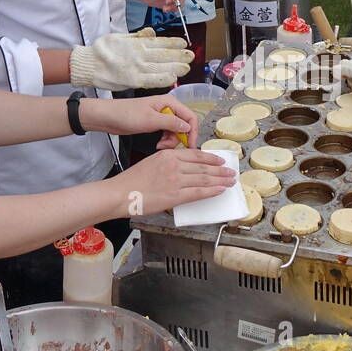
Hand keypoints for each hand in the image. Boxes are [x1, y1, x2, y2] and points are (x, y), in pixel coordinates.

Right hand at [69, 30, 192, 90]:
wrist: (88, 64)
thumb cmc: (102, 51)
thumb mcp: (120, 37)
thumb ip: (138, 36)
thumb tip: (151, 32)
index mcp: (137, 43)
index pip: (160, 43)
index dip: (173, 43)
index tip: (184, 43)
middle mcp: (139, 55)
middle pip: (164, 55)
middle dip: (179, 56)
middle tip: (191, 56)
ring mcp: (137, 68)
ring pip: (161, 67)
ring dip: (175, 67)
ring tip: (186, 67)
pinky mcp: (133, 80)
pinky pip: (151, 80)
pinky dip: (163, 79)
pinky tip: (173, 79)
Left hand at [82, 93, 197, 143]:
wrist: (107, 117)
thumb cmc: (126, 114)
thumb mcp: (151, 120)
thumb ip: (172, 123)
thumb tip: (188, 127)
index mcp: (169, 102)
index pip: (190, 117)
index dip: (193, 131)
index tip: (190, 145)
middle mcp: (167, 108)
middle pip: (184, 125)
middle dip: (179, 138)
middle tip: (168, 147)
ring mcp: (161, 116)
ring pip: (176, 131)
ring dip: (171, 141)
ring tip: (159, 146)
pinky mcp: (155, 123)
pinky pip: (167, 134)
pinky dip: (165, 141)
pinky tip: (157, 145)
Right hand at [107, 148, 236, 215]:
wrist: (120, 193)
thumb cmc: (131, 181)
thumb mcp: (151, 162)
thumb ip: (167, 162)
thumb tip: (182, 167)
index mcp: (168, 155)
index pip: (195, 155)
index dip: (211, 158)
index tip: (220, 160)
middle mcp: (174, 166)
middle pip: (203, 166)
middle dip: (220, 169)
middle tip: (231, 171)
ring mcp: (175, 181)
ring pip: (204, 178)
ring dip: (220, 179)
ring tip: (230, 180)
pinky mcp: (175, 196)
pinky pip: (199, 192)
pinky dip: (212, 190)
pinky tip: (220, 189)